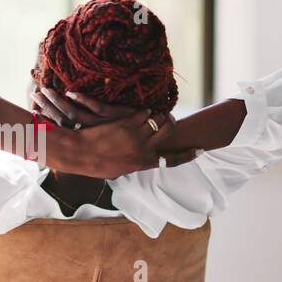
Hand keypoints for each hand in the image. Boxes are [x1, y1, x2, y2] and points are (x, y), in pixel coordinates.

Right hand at [31, 87, 141, 129]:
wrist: (154, 139)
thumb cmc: (131, 138)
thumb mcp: (109, 140)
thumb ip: (93, 134)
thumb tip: (74, 127)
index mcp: (88, 138)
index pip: (60, 130)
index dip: (44, 120)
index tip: (31, 110)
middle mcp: (91, 133)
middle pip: (61, 120)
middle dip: (45, 108)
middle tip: (32, 96)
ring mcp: (102, 125)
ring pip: (73, 114)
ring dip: (57, 102)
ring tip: (44, 91)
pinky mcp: (114, 116)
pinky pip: (94, 107)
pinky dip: (81, 100)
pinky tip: (69, 92)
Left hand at [54, 109, 196, 178]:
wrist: (80, 154)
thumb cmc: (96, 165)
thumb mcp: (120, 169)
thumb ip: (133, 163)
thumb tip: (139, 163)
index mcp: (144, 163)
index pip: (172, 160)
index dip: (188, 155)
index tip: (200, 150)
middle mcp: (144, 149)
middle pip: (169, 132)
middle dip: (172, 124)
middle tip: (171, 119)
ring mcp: (136, 134)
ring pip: (158, 120)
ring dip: (158, 115)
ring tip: (157, 113)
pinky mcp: (126, 122)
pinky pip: (142, 113)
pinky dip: (143, 112)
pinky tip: (141, 111)